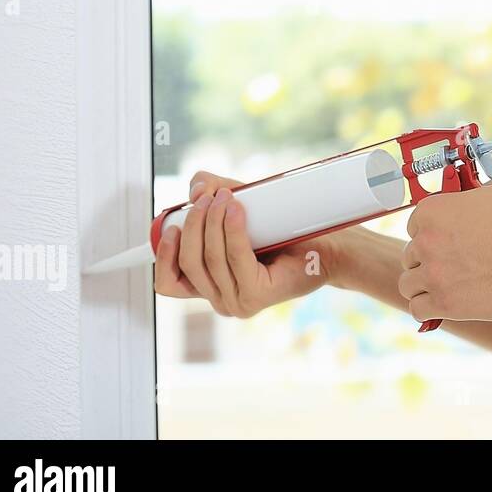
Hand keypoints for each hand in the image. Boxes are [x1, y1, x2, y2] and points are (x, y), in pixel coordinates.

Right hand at [153, 170, 340, 317]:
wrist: (328, 249)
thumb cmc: (285, 233)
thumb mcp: (240, 210)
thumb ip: (212, 196)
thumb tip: (195, 189)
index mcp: (211, 286)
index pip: (169, 283)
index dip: (163, 255)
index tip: (173, 225)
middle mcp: (221, 299)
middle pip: (189, 263)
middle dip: (193, 225)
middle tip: (207, 197)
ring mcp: (237, 302)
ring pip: (209, 259)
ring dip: (212, 223)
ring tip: (225, 197)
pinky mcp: (256, 296)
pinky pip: (235, 259)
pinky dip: (232, 232)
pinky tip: (237, 210)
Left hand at [398, 178, 491, 323]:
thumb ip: (476, 193)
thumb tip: (475, 194)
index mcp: (433, 210)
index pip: (413, 225)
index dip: (429, 233)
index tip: (442, 241)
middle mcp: (426, 241)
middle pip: (410, 255)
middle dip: (427, 260)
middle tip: (449, 264)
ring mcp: (433, 274)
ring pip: (407, 284)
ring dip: (422, 285)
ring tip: (442, 285)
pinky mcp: (443, 303)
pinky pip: (417, 309)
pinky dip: (426, 308)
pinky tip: (440, 303)